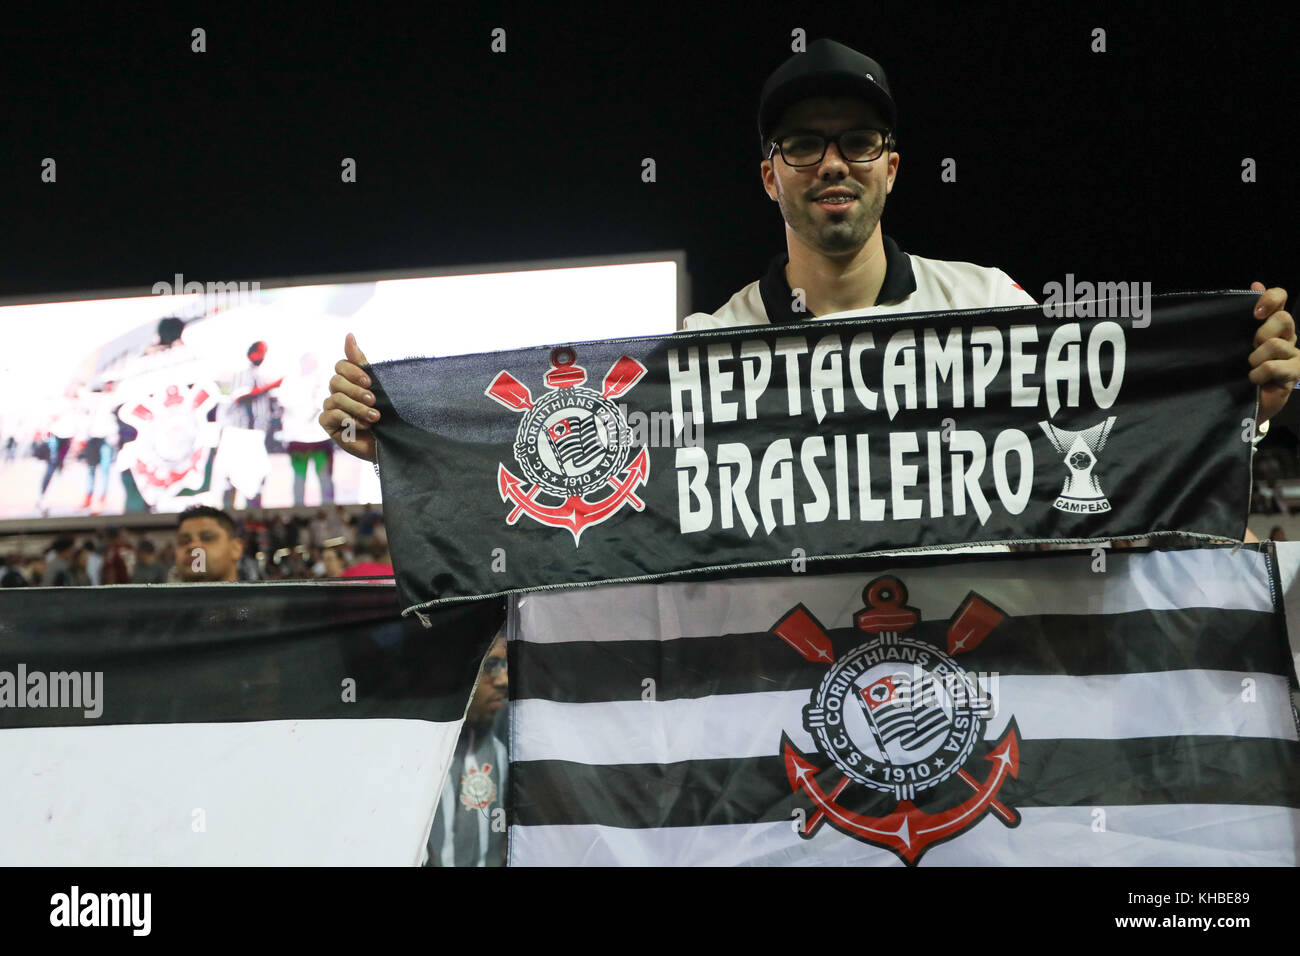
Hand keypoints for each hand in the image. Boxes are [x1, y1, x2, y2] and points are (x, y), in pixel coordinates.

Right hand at [319, 333, 378, 461]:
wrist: (392, 442)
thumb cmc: (387, 413)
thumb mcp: (377, 384)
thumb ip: (360, 361)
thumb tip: (349, 334)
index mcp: (349, 379)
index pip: (341, 365)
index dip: (353, 371)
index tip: (370, 382)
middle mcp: (337, 391)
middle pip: (335, 381)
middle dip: (356, 391)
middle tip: (374, 401)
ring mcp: (330, 407)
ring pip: (335, 399)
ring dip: (357, 408)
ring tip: (375, 418)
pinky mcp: (327, 423)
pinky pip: (330, 415)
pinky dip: (348, 419)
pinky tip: (363, 427)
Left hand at [1248, 282, 1299, 423]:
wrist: (1245, 402)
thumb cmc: (1241, 369)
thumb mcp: (1238, 341)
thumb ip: (1244, 316)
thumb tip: (1255, 284)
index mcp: (1273, 324)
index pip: (1280, 297)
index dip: (1271, 298)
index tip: (1254, 313)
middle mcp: (1288, 335)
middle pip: (1283, 318)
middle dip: (1262, 333)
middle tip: (1252, 347)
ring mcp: (1294, 354)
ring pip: (1275, 344)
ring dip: (1255, 358)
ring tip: (1251, 368)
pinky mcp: (1294, 373)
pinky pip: (1272, 366)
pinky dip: (1257, 374)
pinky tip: (1254, 379)